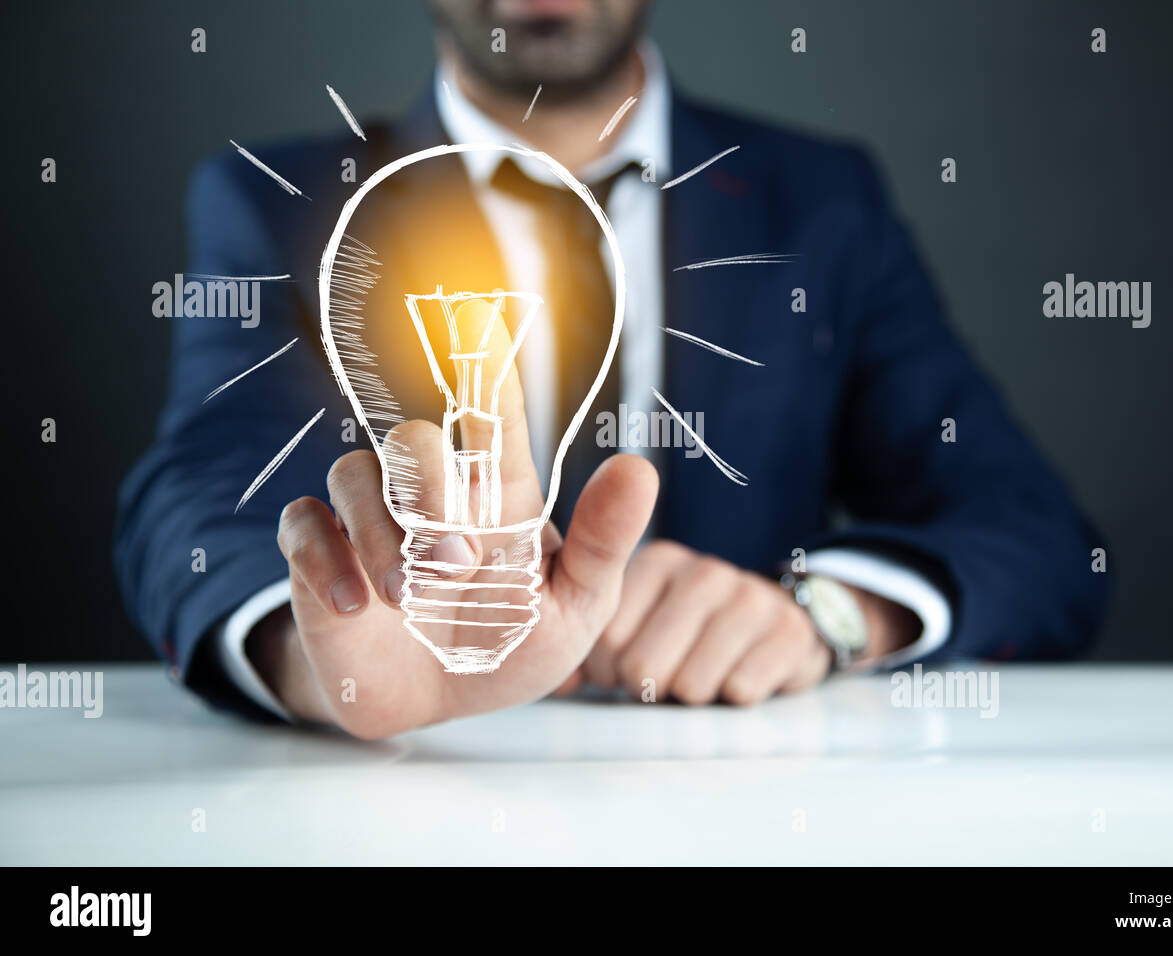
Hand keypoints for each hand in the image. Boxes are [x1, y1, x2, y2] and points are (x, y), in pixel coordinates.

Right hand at [258, 300, 657, 736]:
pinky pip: (302, 524)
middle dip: (428, 491)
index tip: (480, 317)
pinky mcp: (321, 561)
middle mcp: (433, 498)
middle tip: (456, 564)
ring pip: (353, 473)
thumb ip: (601, 543)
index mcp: (499, 497)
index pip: (491, 416)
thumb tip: (638, 465)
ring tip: (409, 598)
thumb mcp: (573, 608)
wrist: (437, 708)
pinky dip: (325, 559)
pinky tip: (356, 605)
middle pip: (412, 439)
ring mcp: (372, 525)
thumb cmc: (510, 645)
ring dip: (380, 533)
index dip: (484, 366)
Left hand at [580, 540, 831, 704]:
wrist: (781, 627)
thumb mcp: (639, 625)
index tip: (626, 671)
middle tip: (667, 678)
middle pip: (642, 669)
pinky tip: (740, 675)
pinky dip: (734, 698)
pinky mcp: (789, 631)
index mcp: (657, 561)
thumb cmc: (692, 634)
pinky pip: (740, 691)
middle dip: (649, 690)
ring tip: (703, 675)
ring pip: (690, 686)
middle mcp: (703, 572)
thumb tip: (552, 683)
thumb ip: (589, 647)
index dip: (609, 674)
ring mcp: (750, 598)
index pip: (605, 642)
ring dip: (692, 697)